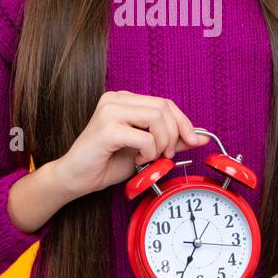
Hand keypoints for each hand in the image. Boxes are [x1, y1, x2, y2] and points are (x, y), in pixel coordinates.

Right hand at [51, 91, 208, 198]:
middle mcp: (116, 99)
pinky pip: (144, 137)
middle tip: (167, 155)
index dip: (183, 122)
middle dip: (175, 134)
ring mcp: (110, 111)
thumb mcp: (146, 150)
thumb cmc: (106, 163)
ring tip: (151, 157)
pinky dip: (149, 152)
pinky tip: (139, 159)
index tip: (193, 141)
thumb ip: (171, 141)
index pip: (165, 103)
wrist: (75, 178)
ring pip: (157, 117)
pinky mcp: (107, 128)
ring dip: (162, 143)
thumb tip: (202, 137)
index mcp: (125, 100)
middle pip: (164, 107)